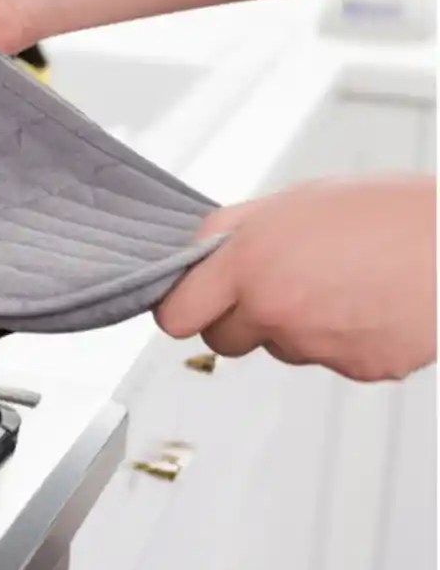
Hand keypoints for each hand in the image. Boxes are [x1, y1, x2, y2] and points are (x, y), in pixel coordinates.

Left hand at [155, 176, 436, 381]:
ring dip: (296, 325)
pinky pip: (330, 359)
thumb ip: (235, 233)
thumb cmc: (390, 213)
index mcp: (251, 263)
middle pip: (223, 339)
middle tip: (278, 284)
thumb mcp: (295, 202)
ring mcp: (316, 345)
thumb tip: (198, 255)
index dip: (185, 307)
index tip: (193, 301)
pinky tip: (369, 304)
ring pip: (280, 347)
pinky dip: (343, 339)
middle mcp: (276, 309)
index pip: (178, 315)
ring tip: (341, 282)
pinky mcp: (357, 368)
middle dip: (239, 317)